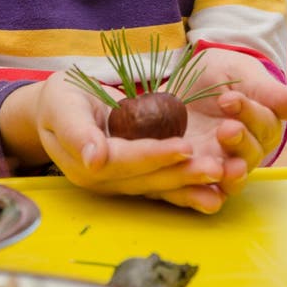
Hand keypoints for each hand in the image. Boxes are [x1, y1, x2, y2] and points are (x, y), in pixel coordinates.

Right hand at [35, 73, 225, 202]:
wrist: (59, 108)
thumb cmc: (60, 101)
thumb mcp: (62, 106)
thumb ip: (77, 132)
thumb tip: (94, 160)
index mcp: (86, 166)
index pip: (127, 161)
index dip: (156, 155)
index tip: (185, 146)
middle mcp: (107, 180)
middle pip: (150, 179)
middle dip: (185, 173)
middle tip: (219, 167)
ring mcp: (123, 180)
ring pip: (162, 185)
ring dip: (194, 183)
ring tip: (226, 178)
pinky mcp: (137, 173)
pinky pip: (165, 180)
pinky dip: (190, 182)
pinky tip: (218, 185)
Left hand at [142, 49, 286, 212]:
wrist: (184, 79)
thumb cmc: (220, 74)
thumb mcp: (240, 73)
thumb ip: (268, 91)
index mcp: (263, 125)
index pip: (263, 124)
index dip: (248, 112)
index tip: (228, 99)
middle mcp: (246, 150)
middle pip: (250, 155)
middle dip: (239, 143)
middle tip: (225, 130)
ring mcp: (220, 165)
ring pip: (231, 179)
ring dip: (226, 176)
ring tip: (217, 169)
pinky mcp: (195, 175)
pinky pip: (202, 191)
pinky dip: (201, 195)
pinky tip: (198, 191)